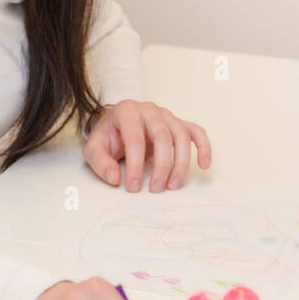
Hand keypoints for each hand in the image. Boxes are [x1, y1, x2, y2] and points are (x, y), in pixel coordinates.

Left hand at [83, 100, 210, 191]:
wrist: (115, 124)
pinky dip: (204, 147)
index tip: (134, 187)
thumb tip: (115, 178)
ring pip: (182, 136)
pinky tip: (204, 165)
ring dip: (181, 163)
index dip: (136, 164)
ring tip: (173, 185)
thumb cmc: (107, 137)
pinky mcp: (178, 123)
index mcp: (126, 111)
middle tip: (156, 189)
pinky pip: (196, 132)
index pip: (135, 138)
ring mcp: (166, 115)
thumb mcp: (94, 148)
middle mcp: (149, 110)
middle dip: (161, 166)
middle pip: (163, 136)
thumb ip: (100, 162)